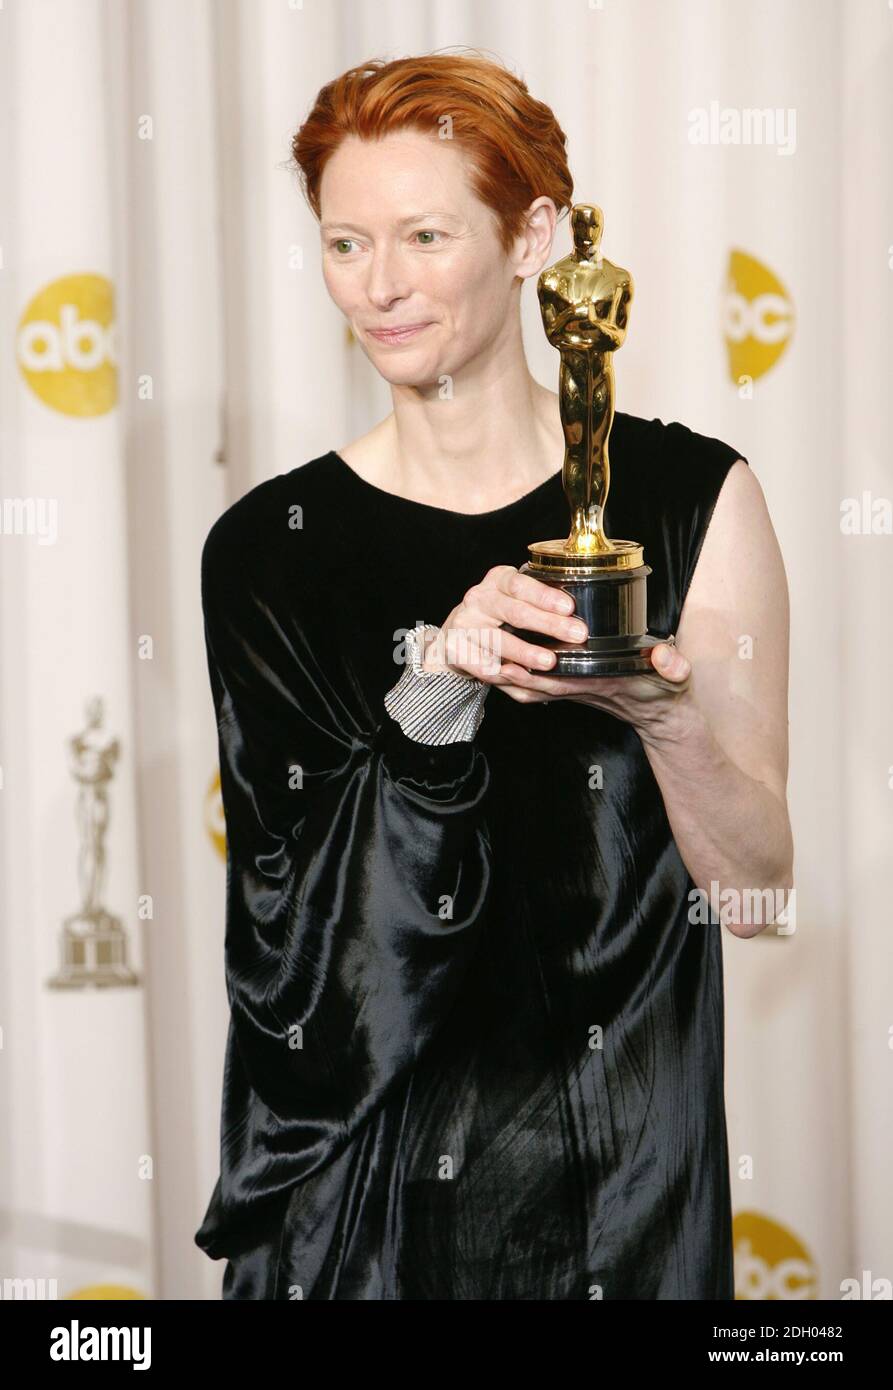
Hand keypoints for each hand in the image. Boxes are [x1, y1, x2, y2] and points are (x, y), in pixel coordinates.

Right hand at [420, 564, 589, 684]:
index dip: (545, 596)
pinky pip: (482, 665)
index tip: (570, 608)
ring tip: (549, 662)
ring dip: (525, 652)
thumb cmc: (500, 615)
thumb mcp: (517, 597)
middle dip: (548, 624)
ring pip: (498, 640)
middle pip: (515, 612)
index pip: (521, 584)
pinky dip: (502, 673)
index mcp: (499, 580)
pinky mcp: (455, 649)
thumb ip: (539, 598)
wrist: (457, 633)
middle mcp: (479, 598)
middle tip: (576, 635)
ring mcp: (464, 623)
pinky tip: (519, 676)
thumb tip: (580, 606)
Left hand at [498, 636, 694, 739]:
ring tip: (482, 663)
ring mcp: (578, 688)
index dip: (534, 675)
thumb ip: (672, 668)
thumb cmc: (666, 696)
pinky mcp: (578, 686)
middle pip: (539, 685)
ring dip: (510, 679)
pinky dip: (523, 679)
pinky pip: (544, 685)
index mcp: (603, 684)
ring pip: (537, 687)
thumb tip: (665, 658)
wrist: (664, 717)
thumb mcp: (675, 680)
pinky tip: (507, 664)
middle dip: (510, 676)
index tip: (508, 665)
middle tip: (480, 662)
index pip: (562, 681)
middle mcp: (584, 688)